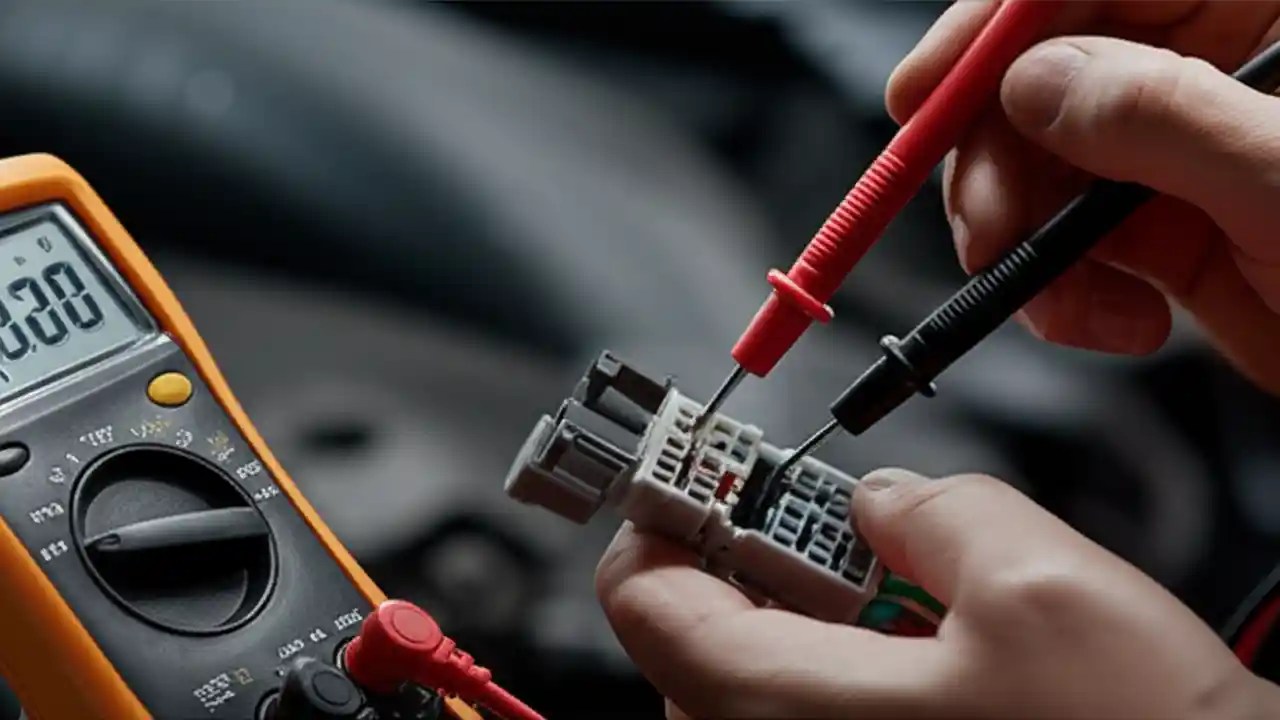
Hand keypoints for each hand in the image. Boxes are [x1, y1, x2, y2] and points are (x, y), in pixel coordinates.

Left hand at [596, 470, 1279, 718]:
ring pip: (765, 681)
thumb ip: (935, 508)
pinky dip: (855, 669)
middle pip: (698, 637)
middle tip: (838, 528)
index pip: (640, 596)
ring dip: (819, 618)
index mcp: (778, 713)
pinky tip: (932, 653)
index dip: (666, 513)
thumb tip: (893, 501)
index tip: (706, 472)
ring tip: (911, 598)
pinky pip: (820, 718)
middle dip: (764, 563)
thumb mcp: (1038, 582)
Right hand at [890, 1, 1279, 394]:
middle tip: (987, 231)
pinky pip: (1076, 240)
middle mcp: (1224, 68)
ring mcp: (1194, 150)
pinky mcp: (1178, 228)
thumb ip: (1163, 118)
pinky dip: (1062, 290)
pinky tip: (1106, 323)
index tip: (925, 90)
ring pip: (1049, 165)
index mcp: (1267, 7)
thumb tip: (1033, 84)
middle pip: (1055, 72)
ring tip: (1067, 309)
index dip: (998, 25)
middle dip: (1000, 160)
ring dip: (1022, 242)